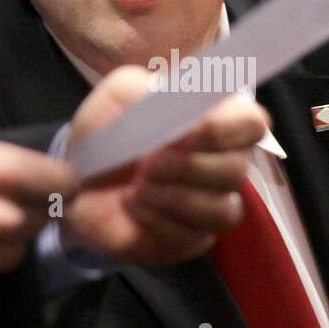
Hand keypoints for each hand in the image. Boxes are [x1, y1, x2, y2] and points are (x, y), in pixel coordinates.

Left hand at [61, 66, 267, 264]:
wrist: (77, 179)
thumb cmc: (107, 130)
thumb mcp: (117, 95)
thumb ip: (146, 88)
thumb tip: (174, 100)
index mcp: (211, 120)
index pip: (251, 122)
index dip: (227, 128)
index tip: (192, 130)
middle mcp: (220, 161)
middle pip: (237, 169)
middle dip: (190, 166)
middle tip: (148, 163)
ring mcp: (211, 203)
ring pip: (222, 209)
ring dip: (173, 197)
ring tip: (137, 186)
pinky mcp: (194, 239)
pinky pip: (193, 237)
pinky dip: (157, 220)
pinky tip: (134, 206)